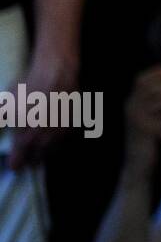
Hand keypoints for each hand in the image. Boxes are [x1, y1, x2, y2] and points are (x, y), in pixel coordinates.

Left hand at [5, 45, 77, 169]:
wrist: (56, 74)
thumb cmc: (27, 87)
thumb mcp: (5, 104)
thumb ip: (0, 118)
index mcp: (24, 137)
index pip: (18, 159)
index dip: (15, 163)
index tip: (14, 167)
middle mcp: (42, 139)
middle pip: (37, 157)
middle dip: (31, 159)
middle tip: (29, 159)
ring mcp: (59, 131)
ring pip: (52, 148)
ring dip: (45, 151)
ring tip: (41, 150)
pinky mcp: (72, 122)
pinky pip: (64, 136)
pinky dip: (58, 139)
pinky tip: (54, 134)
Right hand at [123, 64, 160, 171]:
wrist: (137, 161)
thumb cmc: (147, 137)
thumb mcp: (146, 116)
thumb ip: (154, 101)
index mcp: (131, 102)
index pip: (140, 80)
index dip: (156, 72)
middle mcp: (131, 108)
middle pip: (151, 87)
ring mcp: (137, 119)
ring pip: (160, 101)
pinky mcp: (146, 130)